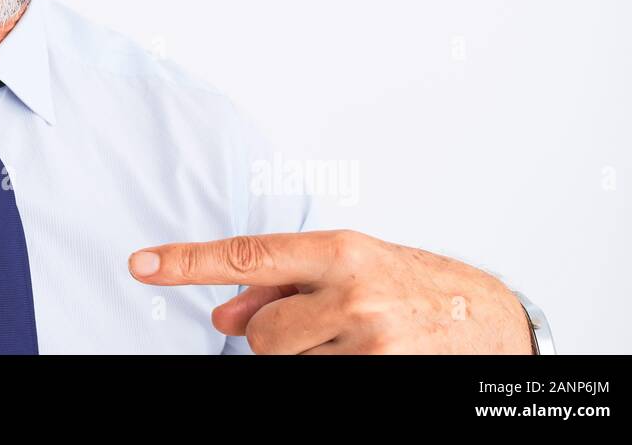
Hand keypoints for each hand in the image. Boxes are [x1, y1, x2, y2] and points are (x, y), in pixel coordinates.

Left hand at [128, 229, 531, 353]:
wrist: (488, 319)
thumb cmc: (408, 283)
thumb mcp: (345, 267)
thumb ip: (279, 285)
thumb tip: (223, 315)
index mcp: (338, 250)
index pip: (245, 255)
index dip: (187, 262)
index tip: (142, 264)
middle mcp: (350, 290)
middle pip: (260, 332)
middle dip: (274, 334)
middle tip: (320, 325)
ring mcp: (367, 338)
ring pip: (282, 361)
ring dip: (303, 356)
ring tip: (348, 339)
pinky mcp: (379, 374)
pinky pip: (316, 380)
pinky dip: (326, 369)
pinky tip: (361, 354)